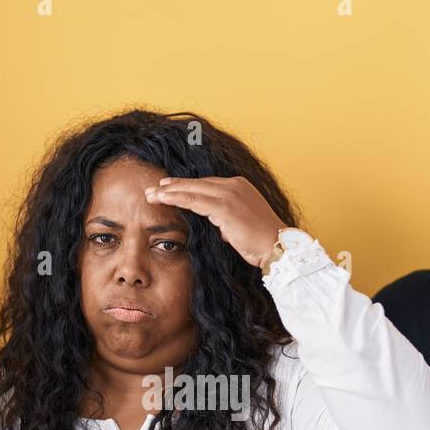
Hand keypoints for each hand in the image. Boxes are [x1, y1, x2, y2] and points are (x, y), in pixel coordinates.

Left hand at [144, 176, 286, 271]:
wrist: (278, 246)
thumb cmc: (262, 242)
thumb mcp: (242, 227)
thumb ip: (228, 223)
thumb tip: (219, 229)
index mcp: (240, 187)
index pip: (207, 185)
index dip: (187, 186)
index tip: (169, 188)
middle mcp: (234, 185)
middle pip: (197, 183)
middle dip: (173, 186)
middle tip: (154, 188)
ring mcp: (230, 194)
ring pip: (192, 189)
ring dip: (169, 192)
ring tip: (152, 194)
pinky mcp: (224, 206)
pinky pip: (193, 200)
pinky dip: (176, 198)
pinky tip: (163, 199)